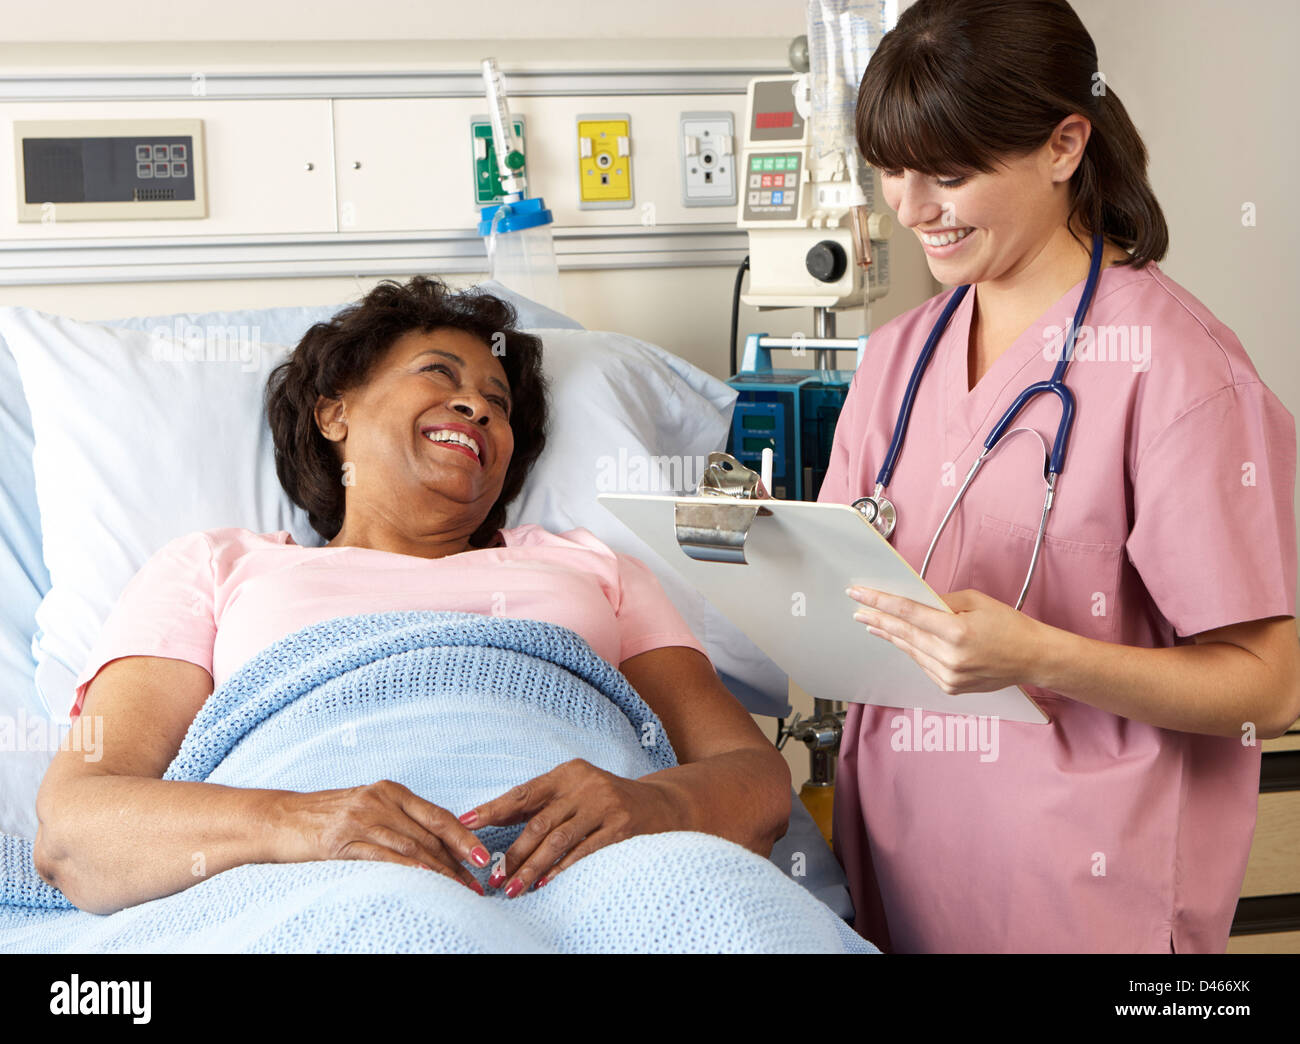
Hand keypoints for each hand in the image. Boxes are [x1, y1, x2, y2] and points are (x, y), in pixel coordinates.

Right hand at [276, 780, 491, 893]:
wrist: (278, 817)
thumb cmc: (326, 816)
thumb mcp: (367, 808)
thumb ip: (399, 819)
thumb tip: (437, 844)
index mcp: (390, 790)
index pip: (438, 815)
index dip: (464, 837)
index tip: (484, 857)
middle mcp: (379, 800)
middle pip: (429, 834)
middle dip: (457, 861)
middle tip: (477, 883)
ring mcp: (360, 818)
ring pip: (412, 846)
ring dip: (440, 871)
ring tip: (458, 890)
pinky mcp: (341, 840)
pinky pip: (382, 855)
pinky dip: (408, 868)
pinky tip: (426, 879)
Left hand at [458, 758, 680, 897]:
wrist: (661, 805)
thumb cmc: (606, 801)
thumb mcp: (575, 791)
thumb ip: (540, 803)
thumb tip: (488, 817)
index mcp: (567, 772)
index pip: (523, 793)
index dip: (493, 809)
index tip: (466, 824)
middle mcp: (585, 784)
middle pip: (539, 822)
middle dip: (513, 853)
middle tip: (494, 878)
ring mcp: (605, 804)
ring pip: (558, 840)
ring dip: (532, 868)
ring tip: (513, 888)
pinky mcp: (622, 826)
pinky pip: (585, 852)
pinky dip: (562, 869)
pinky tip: (546, 884)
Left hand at [846, 585, 1042, 693]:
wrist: (1032, 658)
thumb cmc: (1008, 626)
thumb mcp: (975, 601)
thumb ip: (941, 601)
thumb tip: (914, 601)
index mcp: (957, 630)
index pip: (907, 612)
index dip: (879, 601)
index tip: (858, 593)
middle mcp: (950, 656)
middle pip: (903, 633)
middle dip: (877, 619)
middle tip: (858, 609)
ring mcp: (949, 676)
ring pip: (911, 650)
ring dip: (891, 636)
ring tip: (872, 623)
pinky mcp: (951, 687)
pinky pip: (923, 665)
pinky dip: (913, 651)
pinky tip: (902, 641)